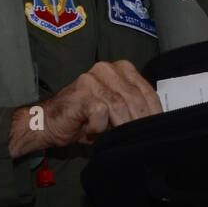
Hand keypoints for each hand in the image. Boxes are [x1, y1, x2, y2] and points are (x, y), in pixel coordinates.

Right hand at [9, 59, 160, 157]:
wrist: (48, 123)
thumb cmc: (83, 119)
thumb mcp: (115, 111)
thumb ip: (133, 108)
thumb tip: (156, 123)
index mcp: (120, 68)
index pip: (146, 90)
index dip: (155, 111)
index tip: (159, 127)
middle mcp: (106, 69)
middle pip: (135, 98)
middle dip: (141, 121)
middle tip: (142, 138)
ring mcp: (92, 79)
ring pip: (120, 105)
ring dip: (122, 126)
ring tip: (117, 137)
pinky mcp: (82, 92)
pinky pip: (101, 112)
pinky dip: (100, 127)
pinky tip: (92, 132)